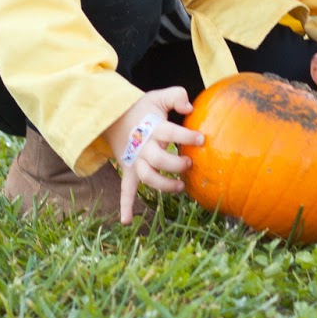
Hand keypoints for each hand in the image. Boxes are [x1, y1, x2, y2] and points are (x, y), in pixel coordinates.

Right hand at [106, 86, 204, 225]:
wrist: (114, 117)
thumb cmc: (143, 109)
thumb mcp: (158, 97)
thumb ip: (176, 96)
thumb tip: (190, 107)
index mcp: (152, 128)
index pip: (170, 133)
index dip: (186, 137)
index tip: (202, 139)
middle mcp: (143, 147)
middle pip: (159, 160)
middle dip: (176, 165)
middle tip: (190, 164)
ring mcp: (135, 161)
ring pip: (148, 177)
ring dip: (164, 186)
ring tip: (181, 187)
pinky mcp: (129, 171)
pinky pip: (125, 190)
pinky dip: (125, 206)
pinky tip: (126, 221)